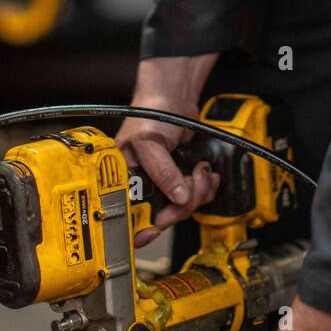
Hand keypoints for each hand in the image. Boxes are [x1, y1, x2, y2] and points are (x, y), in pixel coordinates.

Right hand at [117, 53, 220, 246]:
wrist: (173, 99)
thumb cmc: (149, 114)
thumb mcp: (150, 143)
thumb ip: (162, 172)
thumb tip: (176, 198)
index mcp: (124, 180)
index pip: (130, 215)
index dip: (142, 228)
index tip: (153, 231)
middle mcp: (142, 186)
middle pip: (163, 216)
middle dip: (182, 201)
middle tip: (189, 182)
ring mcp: (163, 185)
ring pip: (183, 208)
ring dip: (198, 191)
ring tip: (199, 170)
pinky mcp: (181, 181)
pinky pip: (196, 198)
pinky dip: (206, 188)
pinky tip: (206, 174)